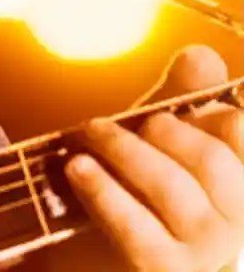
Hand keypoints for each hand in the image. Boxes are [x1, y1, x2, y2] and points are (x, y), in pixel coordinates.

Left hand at [65, 45, 243, 271]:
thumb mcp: (152, 143)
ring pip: (177, 189)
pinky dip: (105, 192)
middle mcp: (237, 225)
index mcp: (241, 188)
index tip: (173, 109)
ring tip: (88, 134)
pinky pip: (140, 229)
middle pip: (215, 161)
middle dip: (161, 130)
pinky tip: (77, 168)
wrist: (85, 262)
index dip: (216, 114)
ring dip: (124, 151)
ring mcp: (206, 254)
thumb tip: (200, 55)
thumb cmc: (129, 196)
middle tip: (115, 122)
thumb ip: (179, 102)